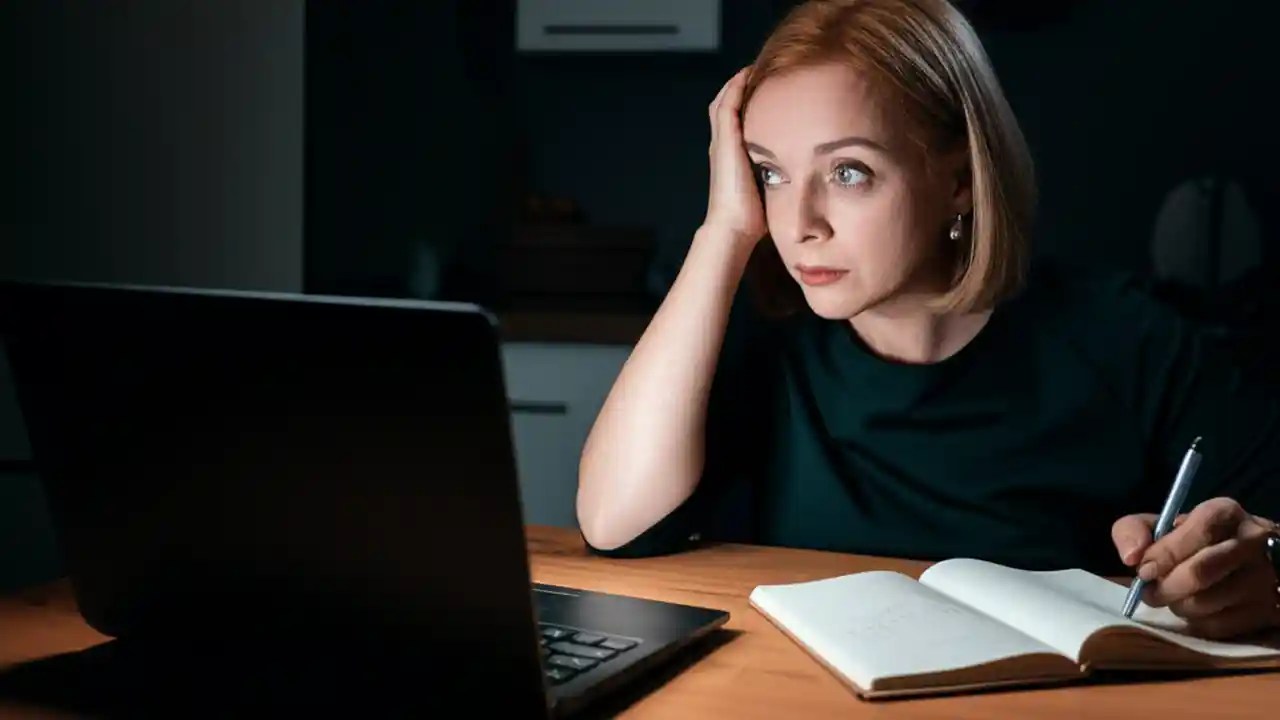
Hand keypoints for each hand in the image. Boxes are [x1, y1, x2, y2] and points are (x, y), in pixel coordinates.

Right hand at [702, 67, 766, 246]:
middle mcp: (722, 148)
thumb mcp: (766, 191)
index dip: (746, 104)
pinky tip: (747, 75)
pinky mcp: (724, 144)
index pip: (735, 121)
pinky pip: (726, 107)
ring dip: (736, 83)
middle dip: (740, 88)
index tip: (766, 91)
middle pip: (726, 106)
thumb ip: (776, 179)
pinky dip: (735, 89)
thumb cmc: (751, 219)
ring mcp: (721, 144)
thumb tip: (800, 178)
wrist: (733, 229)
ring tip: (752, 67)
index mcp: (731, 158)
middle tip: (759, 72)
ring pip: (723, 102)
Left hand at [1112, 497, 1279, 638]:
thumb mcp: (1162, 524)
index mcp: (1225, 513)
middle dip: (1164, 587)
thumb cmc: (1192, 541)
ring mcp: (1265, 578)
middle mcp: (1253, 542)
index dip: (1164, 554)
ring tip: (1174, 597)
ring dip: (1178, 605)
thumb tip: (1131, 557)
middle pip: (1199, 573)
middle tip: (1150, 592)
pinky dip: (1196, 622)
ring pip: (1207, 602)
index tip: (1144, 569)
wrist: (1242, 560)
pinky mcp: (1267, 610)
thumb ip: (1134, 530)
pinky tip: (1195, 609)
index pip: (1198, 532)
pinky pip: (1219, 626)